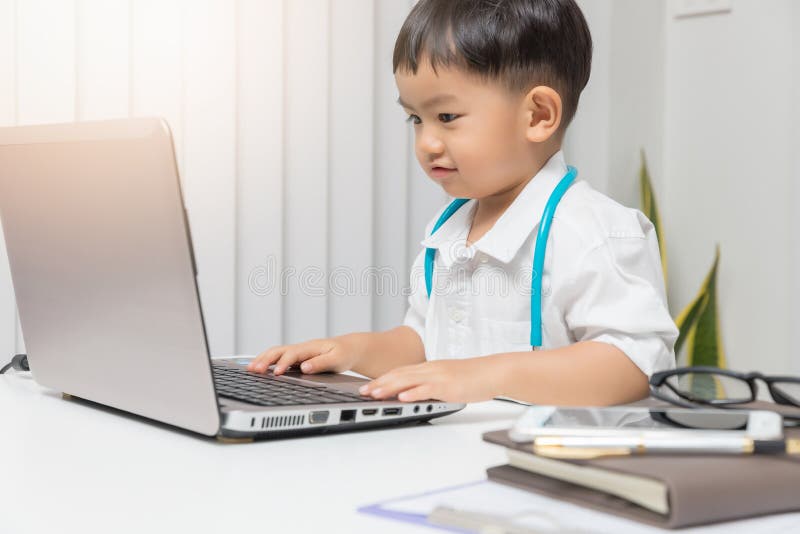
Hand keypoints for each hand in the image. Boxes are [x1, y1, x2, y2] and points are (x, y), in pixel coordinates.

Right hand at [247, 334, 366, 375]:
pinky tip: (259, 370)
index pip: (292, 355)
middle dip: (265, 360)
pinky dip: (267, 363)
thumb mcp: (337, 359)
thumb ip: (321, 363)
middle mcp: (301, 348)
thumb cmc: (344, 354)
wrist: (349, 349)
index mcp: (310, 348)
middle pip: (278, 351)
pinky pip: (278, 359)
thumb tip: (304, 367)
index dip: (283, 364)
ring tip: (250, 370)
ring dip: (262, 360)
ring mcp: (297, 353)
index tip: (276, 373)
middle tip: (253, 370)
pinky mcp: (296, 359)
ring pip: (275, 354)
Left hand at [358, 358, 498, 403]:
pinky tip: (403, 397)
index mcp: (429, 368)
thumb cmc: (473, 377)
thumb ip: (430, 385)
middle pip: (400, 375)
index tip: (367, 387)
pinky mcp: (449, 385)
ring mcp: (439, 376)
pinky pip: (428, 388)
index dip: (382, 379)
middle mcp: (431, 369)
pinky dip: (414, 392)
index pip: (400, 372)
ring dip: (390, 387)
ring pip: (409, 380)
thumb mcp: (447, 380)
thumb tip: (415, 395)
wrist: (494, 371)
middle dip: (379, 384)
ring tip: (374, 394)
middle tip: (362, 392)